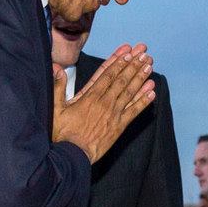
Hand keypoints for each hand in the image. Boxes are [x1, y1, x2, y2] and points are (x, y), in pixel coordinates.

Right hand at [52, 44, 154, 162]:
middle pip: (122, 80)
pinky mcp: (119, 127)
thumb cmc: (62, 133)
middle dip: (133, 65)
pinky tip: (152, 92)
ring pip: (130, 92)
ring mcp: (113, 115)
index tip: (128, 52)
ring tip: (149, 66)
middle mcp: (104, 103)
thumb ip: (57, 87)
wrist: (72, 155)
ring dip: (140, 78)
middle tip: (144, 53)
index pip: (108, 75)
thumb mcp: (55, 109)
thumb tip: (56, 67)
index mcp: (90, 97)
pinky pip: (134, 112)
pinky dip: (143, 101)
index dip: (119, 62)